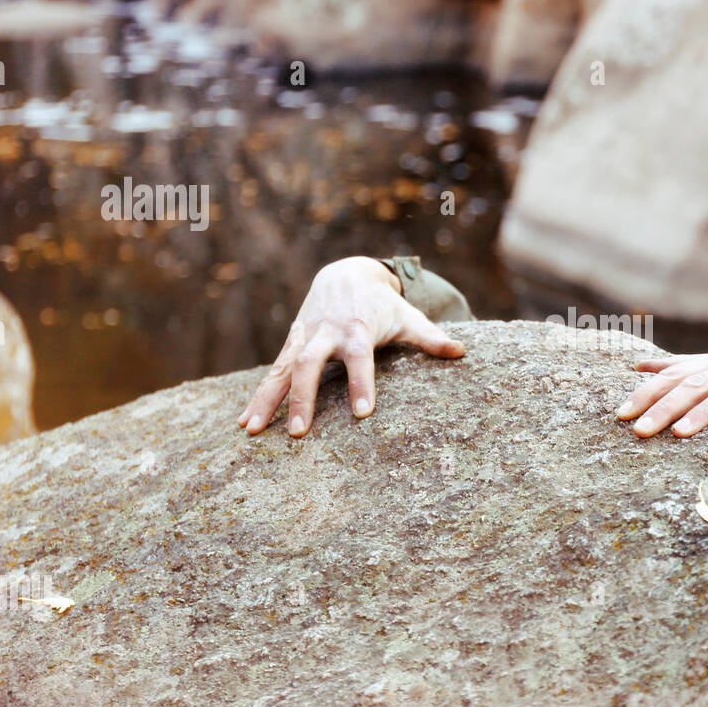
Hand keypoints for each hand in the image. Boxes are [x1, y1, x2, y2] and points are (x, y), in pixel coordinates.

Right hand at [237, 256, 464, 436]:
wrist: (344, 273)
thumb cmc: (381, 303)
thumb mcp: (408, 316)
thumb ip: (431, 337)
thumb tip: (462, 352)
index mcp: (358, 329)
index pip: (360, 358)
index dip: (362, 383)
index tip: (363, 413)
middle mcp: (326, 333)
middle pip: (310, 365)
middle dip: (302, 399)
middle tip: (299, 433)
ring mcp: (304, 338)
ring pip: (282, 370)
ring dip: (267, 400)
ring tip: (251, 431)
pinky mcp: (291, 343)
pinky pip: (273, 372)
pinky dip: (258, 395)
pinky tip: (245, 422)